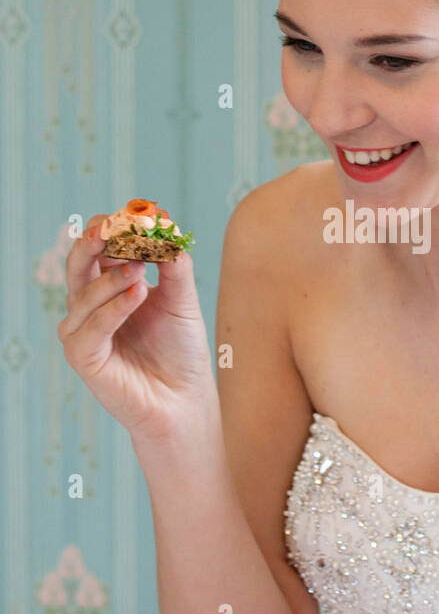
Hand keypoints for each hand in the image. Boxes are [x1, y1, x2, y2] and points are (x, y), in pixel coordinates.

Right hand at [58, 214, 215, 438]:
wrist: (185, 399)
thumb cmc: (181, 351)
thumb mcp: (183, 302)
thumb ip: (175, 267)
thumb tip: (168, 228)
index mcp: (109, 287)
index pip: (100, 249)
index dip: (113, 229)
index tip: (138, 215)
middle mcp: (90, 307)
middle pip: (78, 264)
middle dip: (93, 241)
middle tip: (113, 226)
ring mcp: (83, 332)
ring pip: (83, 294)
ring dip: (111, 277)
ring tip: (142, 268)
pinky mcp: (84, 358)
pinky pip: (90, 328)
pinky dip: (113, 308)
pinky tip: (139, 294)